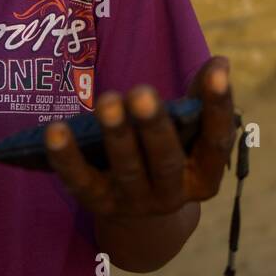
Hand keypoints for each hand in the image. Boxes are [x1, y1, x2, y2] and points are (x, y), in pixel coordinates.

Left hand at [45, 55, 235, 217]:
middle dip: (153, 126)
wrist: (139, 213)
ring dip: (116, 136)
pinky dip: (66, 157)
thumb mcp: (190, 130)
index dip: (218, 106)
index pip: (216, 141)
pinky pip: (81, 182)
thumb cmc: (169, 153)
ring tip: (107, 101)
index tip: (218, 72)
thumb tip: (220, 62)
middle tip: (142, 93)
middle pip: (166, 162)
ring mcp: (135, 204)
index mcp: (205, 176)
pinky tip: (55, 129)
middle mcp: (173, 196)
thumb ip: (201, 96)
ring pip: (126, 170)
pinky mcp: (100, 205)